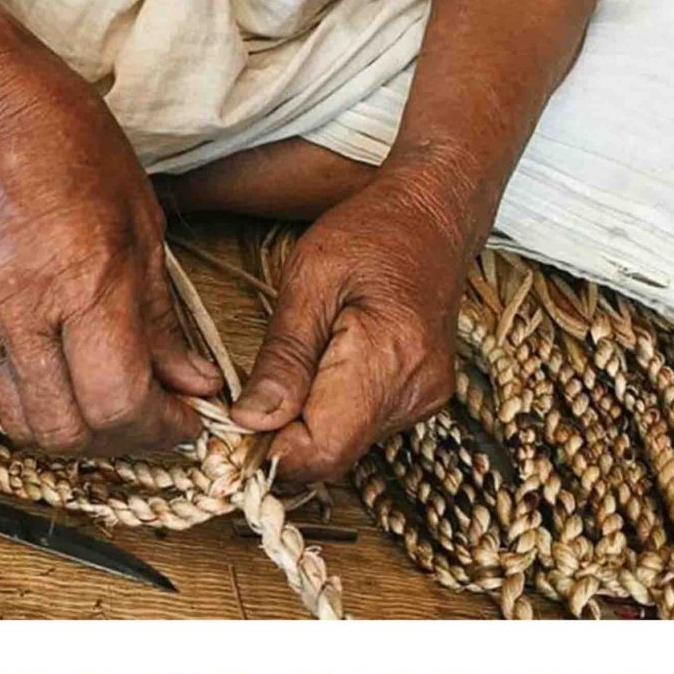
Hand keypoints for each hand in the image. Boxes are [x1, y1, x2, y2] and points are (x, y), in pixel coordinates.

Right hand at [0, 35, 220, 455]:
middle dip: (119, 442)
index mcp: (84, 280)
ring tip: (110, 409)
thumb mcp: (144, 228)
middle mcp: (26, 307)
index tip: (186, 420)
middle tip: (151, 423)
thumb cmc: (76, 148)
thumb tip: (195, 387)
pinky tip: (70, 378)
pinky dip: (40, 402)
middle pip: (67, 430)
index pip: (117, 401)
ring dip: (75, 435)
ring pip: (25, 424)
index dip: (159, 429)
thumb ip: (164, 322)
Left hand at [231, 154, 472, 482]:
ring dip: (305, 429)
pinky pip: (362, 432)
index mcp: (387, 360)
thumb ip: (283, 356)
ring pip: (345, 450)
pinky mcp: (421, 402)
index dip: (271, 451)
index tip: (240, 421)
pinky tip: (320, 377)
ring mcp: (423, 402)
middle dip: (282, 442)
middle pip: (331, 458)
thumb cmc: (369, 233)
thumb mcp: (308, 280)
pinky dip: (329, 417)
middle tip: (253, 399)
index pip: (321, 451)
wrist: (434, 216)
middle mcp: (413, 394)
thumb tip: (251, 421)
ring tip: (290, 376)